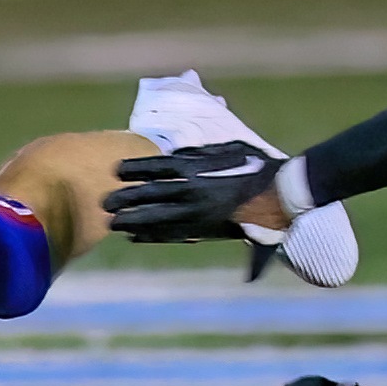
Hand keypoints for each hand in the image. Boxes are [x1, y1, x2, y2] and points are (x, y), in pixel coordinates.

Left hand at [105, 142, 280, 242]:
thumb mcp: (230, 149)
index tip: (116, 170)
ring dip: (133, 220)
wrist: (281, 196)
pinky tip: (135, 237)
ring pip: (157, 218)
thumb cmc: (257, 167)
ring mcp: (198, 214)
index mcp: (198, 169)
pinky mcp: (205, 230)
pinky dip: (152, 235)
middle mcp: (193, 192)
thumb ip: (201, 152)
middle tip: (105, 202)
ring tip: (112, 223)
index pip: (158, 167)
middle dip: (126, 198)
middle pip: (151, 195)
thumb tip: (176, 153)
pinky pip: (172, 234)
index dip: (136, 168)